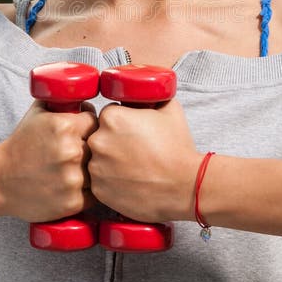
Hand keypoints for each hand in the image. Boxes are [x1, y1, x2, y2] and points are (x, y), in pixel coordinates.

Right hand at [0, 100, 97, 221]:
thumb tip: (85, 94)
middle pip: (99, 146)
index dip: (89, 127)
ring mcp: (72, 179)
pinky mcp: (72, 202)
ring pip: (99, 171)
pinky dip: (87, 192)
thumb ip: (61, 100)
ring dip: (92, 171)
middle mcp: (71, 152)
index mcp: (64, 126)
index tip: (82, 133)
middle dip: (91, 149)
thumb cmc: (20, 146)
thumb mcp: (37, 113)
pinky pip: (94, 194)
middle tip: (78, 153)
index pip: (95, 121)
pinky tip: (73, 186)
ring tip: (75, 170)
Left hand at [87, 98, 200, 221]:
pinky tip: (130, 180)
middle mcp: (98, 140)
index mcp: (111, 117)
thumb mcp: (169, 108)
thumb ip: (151, 96)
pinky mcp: (99, 190)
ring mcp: (96, 167)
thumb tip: (144, 92)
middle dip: (113, 142)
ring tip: (134, 167)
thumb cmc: (177, 148)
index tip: (133, 132)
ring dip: (110, 162)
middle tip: (135, 151)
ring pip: (97, 159)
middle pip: (99, 136)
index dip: (121, 123)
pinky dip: (111, 182)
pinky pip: (100, 181)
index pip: (108, 115)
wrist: (184, 185)